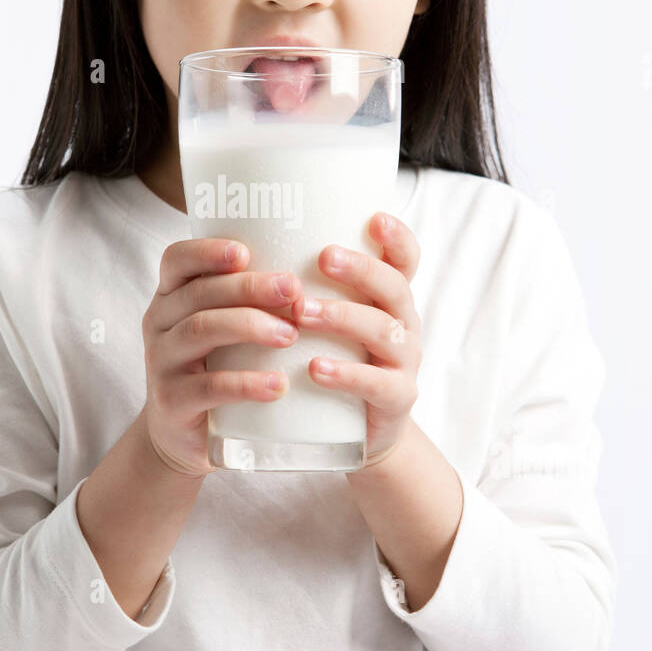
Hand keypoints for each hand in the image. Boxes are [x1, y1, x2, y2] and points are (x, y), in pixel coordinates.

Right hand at [141, 237, 301, 477]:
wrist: (184, 435)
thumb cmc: (216, 367)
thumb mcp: (222, 327)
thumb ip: (250, 299)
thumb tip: (324, 266)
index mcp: (171, 296)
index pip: (177, 259)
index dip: (207, 251)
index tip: (245, 251)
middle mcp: (160, 322)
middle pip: (199, 293)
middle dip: (248, 287)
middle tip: (292, 289)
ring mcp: (162, 362)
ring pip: (201, 331)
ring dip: (250, 326)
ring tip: (292, 335)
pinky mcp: (172, 401)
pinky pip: (209, 387)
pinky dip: (246, 384)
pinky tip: (279, 384)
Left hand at [290, 212, 420, 467]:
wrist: (355, 432)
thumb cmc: (333, 360)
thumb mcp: (327, 321)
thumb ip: (305, 286)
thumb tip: (246, 240)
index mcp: (389, 298)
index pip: (405, 260)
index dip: (397, 237)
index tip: (374, 217)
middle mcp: (403, 323)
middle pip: (394, 288)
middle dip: (360, 269)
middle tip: (323, 258)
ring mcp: (404, 362)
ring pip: (384, 332)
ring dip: (343, 317)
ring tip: (302, 312)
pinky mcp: (396, 400)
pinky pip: (377, 384)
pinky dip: (346, 374)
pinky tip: (316, 368)